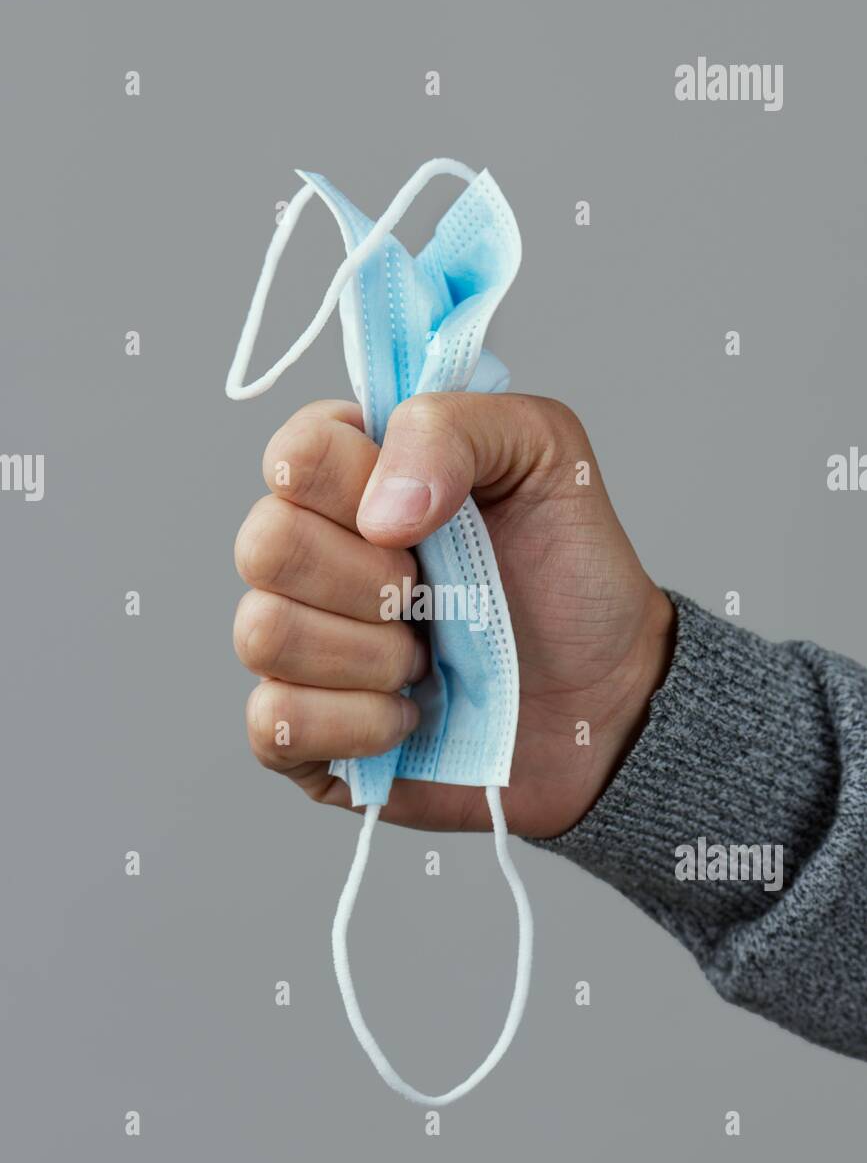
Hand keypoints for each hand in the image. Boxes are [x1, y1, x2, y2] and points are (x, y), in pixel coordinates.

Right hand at [233, 393, 674, 837]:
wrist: (608, 697)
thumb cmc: (572, 574)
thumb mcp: (544, 455)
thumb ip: (456, 426)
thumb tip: (378, 511)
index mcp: (352, 478)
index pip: (293, 454)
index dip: (355, 485)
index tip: (428, 516)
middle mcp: (309, 558)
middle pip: (263, 545)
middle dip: (369, 580)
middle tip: (433, 595)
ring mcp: (300, 650)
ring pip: (263, 634)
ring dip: (369, 654)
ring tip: (429, 660)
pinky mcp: (305, 736)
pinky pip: (276, 724)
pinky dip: (357, 723)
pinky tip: (410, 716)